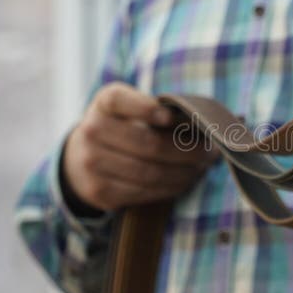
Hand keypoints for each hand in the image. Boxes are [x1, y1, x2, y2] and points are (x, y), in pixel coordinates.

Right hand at [62, 82, 217, 210]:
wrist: (82, 157)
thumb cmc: (123, 126)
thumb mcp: (131, 107)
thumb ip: (157, 109)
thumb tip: (201, 125)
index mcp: (105, 102)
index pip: (120, 100)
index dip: (145, 108)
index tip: (170, 118)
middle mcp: (92, 130)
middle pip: (149, 144)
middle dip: (186, 151)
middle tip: (210, 152)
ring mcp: (92, 162)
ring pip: (150, 173)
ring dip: (183, 173)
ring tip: (201, 168)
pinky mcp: (99, 191)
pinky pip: (143, 192)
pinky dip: (170, 188)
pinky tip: (184, 181)